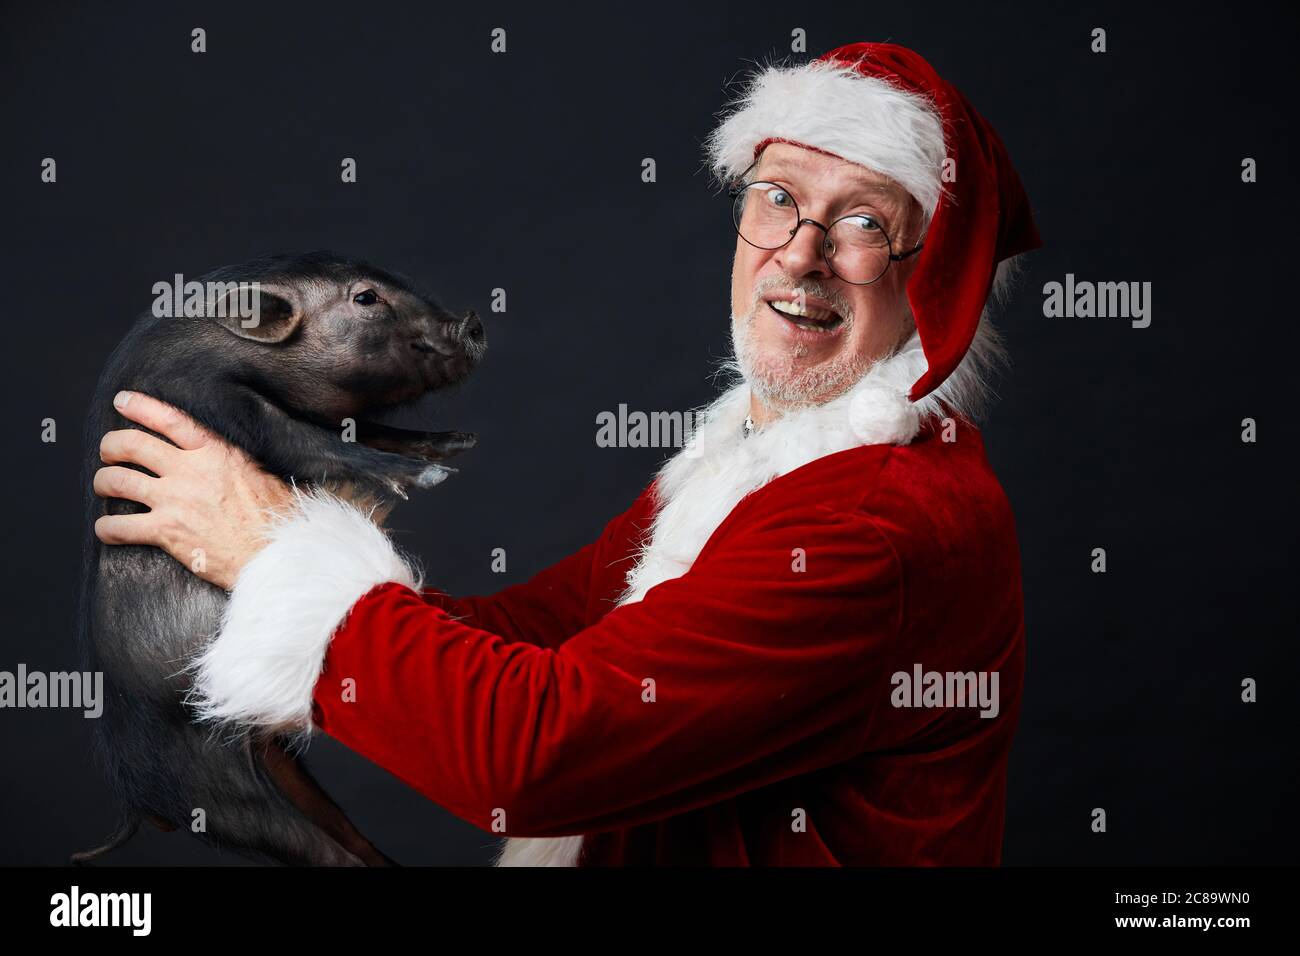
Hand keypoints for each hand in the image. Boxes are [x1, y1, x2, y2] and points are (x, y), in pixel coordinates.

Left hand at [93, 391, 295, 589]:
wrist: (276, 553)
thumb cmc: (280, 516)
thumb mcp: (268, 473)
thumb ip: (248, 459)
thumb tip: (260, 453)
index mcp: (217, 452)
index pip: (169, 419)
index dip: (140, 406)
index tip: (122, 402)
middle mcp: (190, 470)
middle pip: (131, 445)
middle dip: (111, 446)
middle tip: (108, 452)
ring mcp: (174, 500)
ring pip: (117, 481)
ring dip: (104, 482)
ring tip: (104, 486)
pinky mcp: (165, 531)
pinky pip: (119, 526)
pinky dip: (106, 527)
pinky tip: (107, 529)